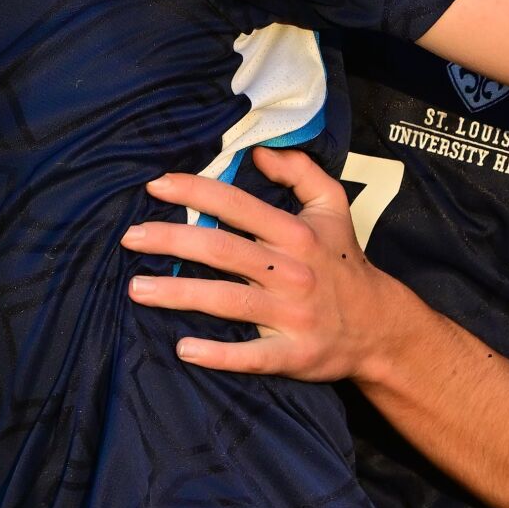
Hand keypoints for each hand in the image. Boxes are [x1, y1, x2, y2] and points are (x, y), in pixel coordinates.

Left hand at [121, 148, 394, 381]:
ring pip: (227, 301)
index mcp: (296, 232)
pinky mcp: (293, 354)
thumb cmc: (343, 260)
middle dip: (172, 240)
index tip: (156, 185)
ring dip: (178, 294)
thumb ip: (300, 171)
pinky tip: (183, 348)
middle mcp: (291, 270)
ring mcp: (291, 315)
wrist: (379, 326)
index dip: (195, 191)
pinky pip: (251, 356)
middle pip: (222, 250)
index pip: (238, 204)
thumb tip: (258, 152)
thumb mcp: (333, 204)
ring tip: (136, 288)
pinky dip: (218, 355)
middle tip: (129, 237)